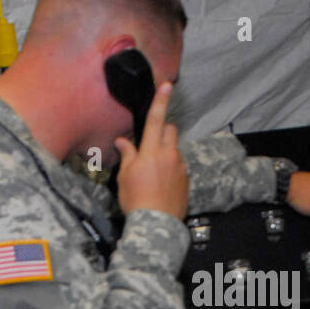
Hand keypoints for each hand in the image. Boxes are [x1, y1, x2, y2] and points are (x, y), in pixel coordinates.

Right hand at [114, 81, 188, 219]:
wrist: (157, 224)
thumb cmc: (136, 199)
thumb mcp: (125, 176)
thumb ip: (127, 155)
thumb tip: (122, 141)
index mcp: (152, 150)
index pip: (156, 119)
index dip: (161, 101)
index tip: (167, 85)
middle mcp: (170, 155)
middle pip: (170, 131)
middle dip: (162, 131)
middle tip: (149, 144)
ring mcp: (181, 167)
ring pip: (174, 150)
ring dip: (165, 154)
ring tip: (152, 175)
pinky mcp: (187, 180)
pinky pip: (178, 167)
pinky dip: (170, 170)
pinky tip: (160, 186)